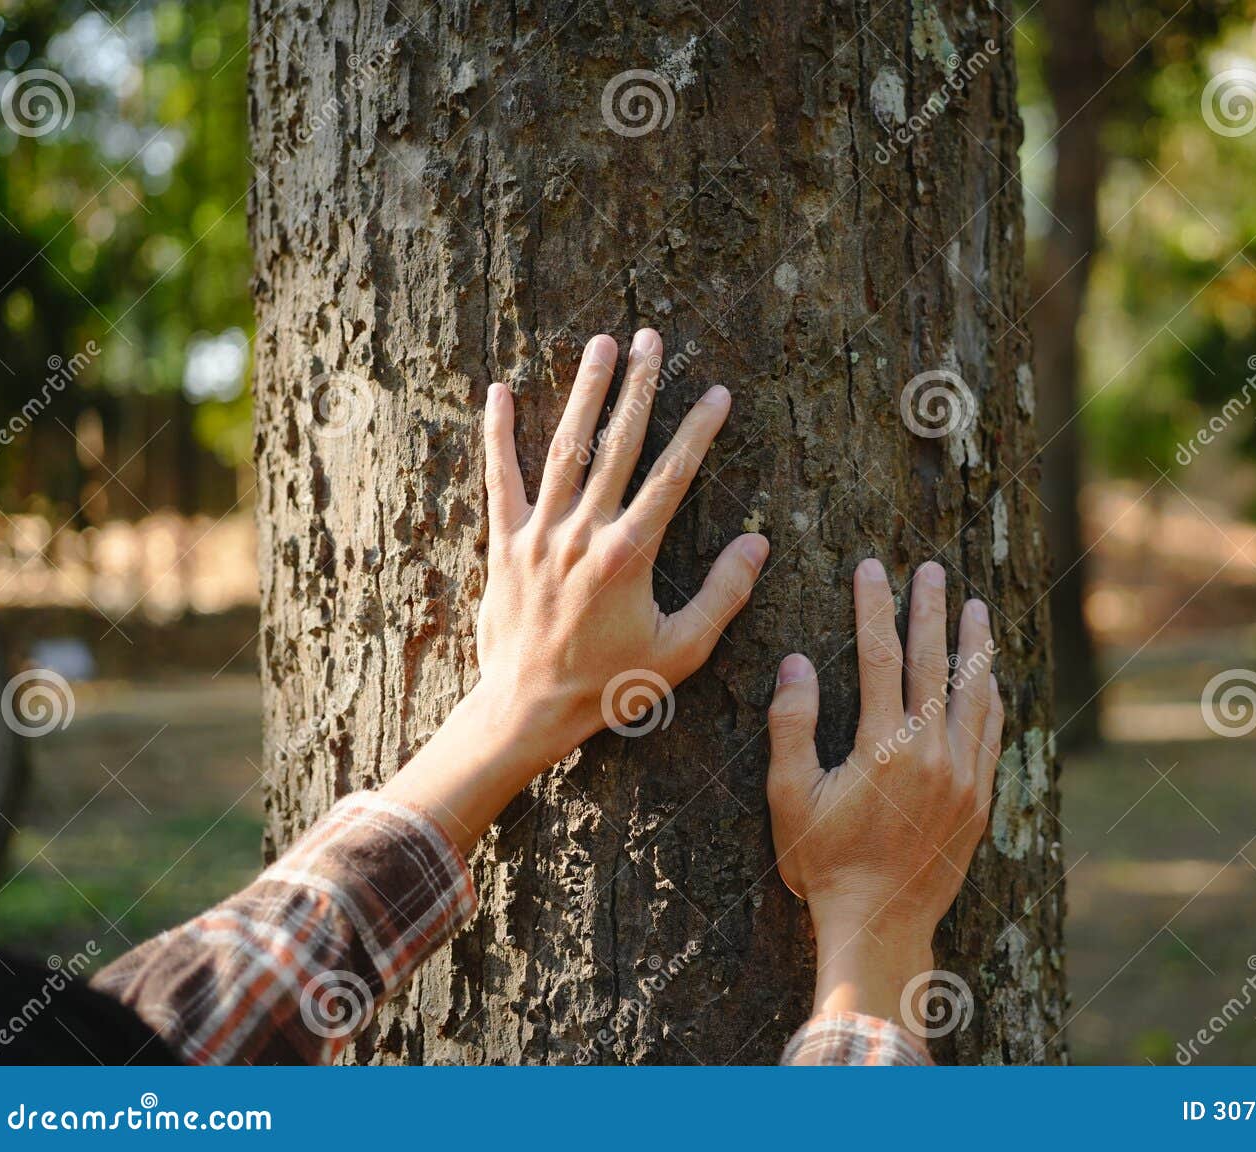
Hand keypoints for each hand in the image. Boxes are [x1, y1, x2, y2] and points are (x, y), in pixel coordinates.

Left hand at [383, 329, 768, 852]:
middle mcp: (584, 532)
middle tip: (651, 338)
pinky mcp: (504, 543)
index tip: (718, 393)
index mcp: (630, 554)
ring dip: (584, 392)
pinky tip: (498, 391)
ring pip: (565, 448)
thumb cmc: (611, 685)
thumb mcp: (681, 650)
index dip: (699, 431)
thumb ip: (724, 594)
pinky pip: (501, 479)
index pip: (673, 476)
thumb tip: (758, 543)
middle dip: (639, 387)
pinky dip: (498, 434)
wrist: (528, 709)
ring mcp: (541, 533)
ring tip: (599, 344)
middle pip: (618, 444)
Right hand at [765, 559, 1001, 1031]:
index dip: (875, 608)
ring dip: (973, 645)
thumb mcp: (789, 797)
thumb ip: (791, 726)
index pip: (879, 657)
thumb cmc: (824, 865)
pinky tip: (990, 676)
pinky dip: (991, 697)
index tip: (872, 570)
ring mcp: (962, 776)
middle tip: (933, 569)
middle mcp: (930, 753)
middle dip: (930, 610)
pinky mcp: (979, 800)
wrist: (880, 925)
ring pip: (974, 693)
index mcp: (882, 747)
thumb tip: (797, 662)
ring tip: (974, 608)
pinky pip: (992, 734)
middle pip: (933, 663)